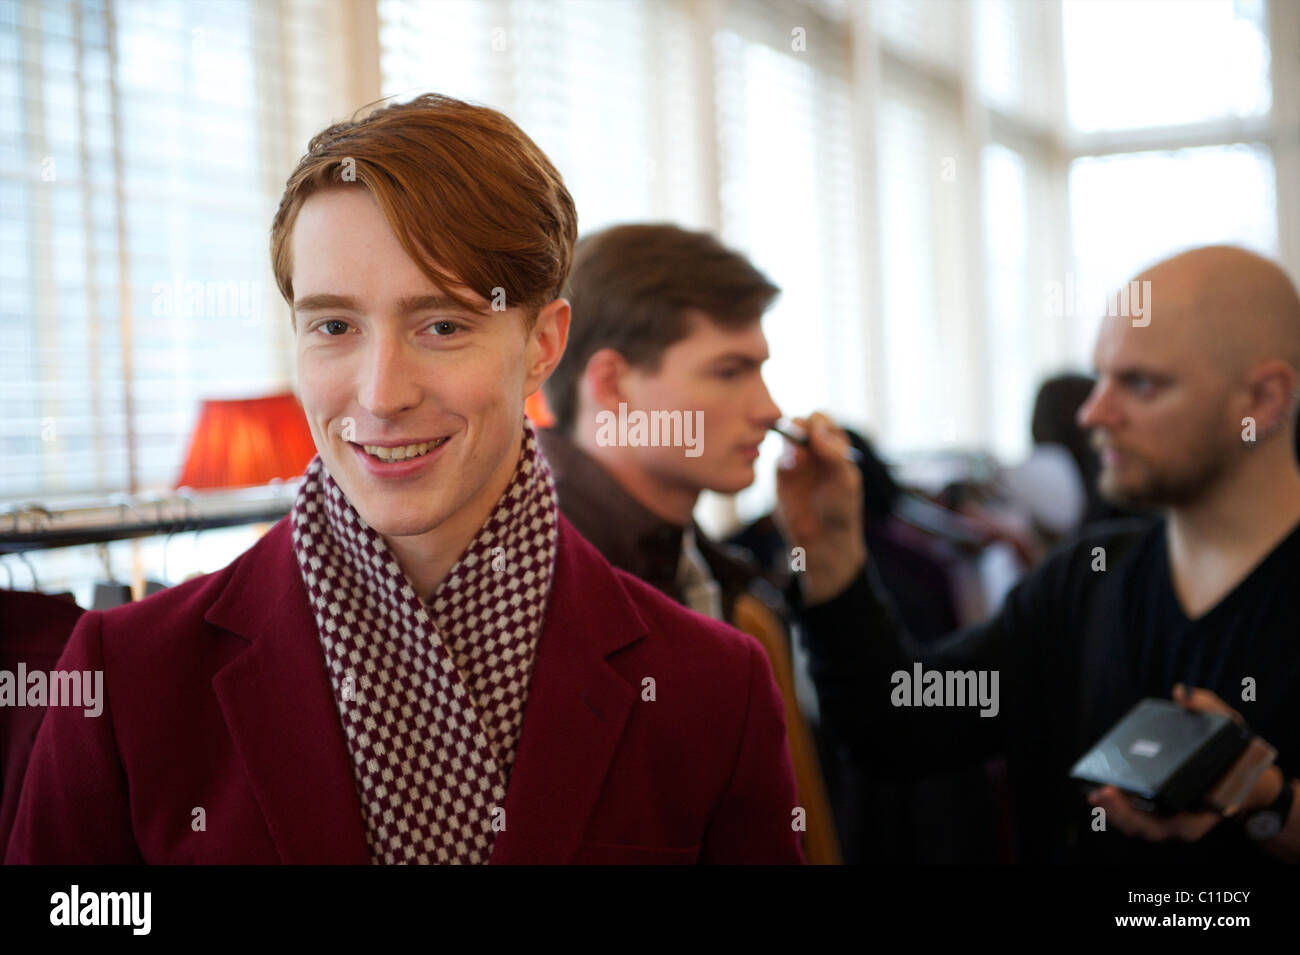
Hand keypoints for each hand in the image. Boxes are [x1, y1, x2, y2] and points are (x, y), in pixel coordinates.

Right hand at [773, 412, 865, 604]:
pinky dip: (779, 455)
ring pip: (786, 436)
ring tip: (797, 458)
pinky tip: (788, 466)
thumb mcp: (845, 480)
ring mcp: (796, 460)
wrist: (821, 540)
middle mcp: (814, 449)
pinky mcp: (780, 474)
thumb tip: (816, 429)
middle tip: (800, 441)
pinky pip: (775, 455)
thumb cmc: (840, 509)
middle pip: (801, 423)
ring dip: (788, 439)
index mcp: (835, 446)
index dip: (817, 423)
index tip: (816, 435)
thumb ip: (833, 453)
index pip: (822, 420)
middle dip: (798, 427)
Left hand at [1087, 684, 1273, 841]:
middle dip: (1125, 815)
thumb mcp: (1228, 725)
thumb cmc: (1235, 749)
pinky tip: (1095, 792)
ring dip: (1115, 815)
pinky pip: (1133, 816)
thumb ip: (1205, 708)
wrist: (1239, 767)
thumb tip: (1181, 692)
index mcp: (1210, 807)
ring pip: (1139, 826)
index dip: (1166, 821)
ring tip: (1095, 796)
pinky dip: (1115, 808)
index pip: (1186, 826)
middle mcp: (1188, 818)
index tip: (1147, 806)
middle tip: (1103, 793)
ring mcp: (1170, 817)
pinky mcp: (1155, 810)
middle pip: (1153, 829)